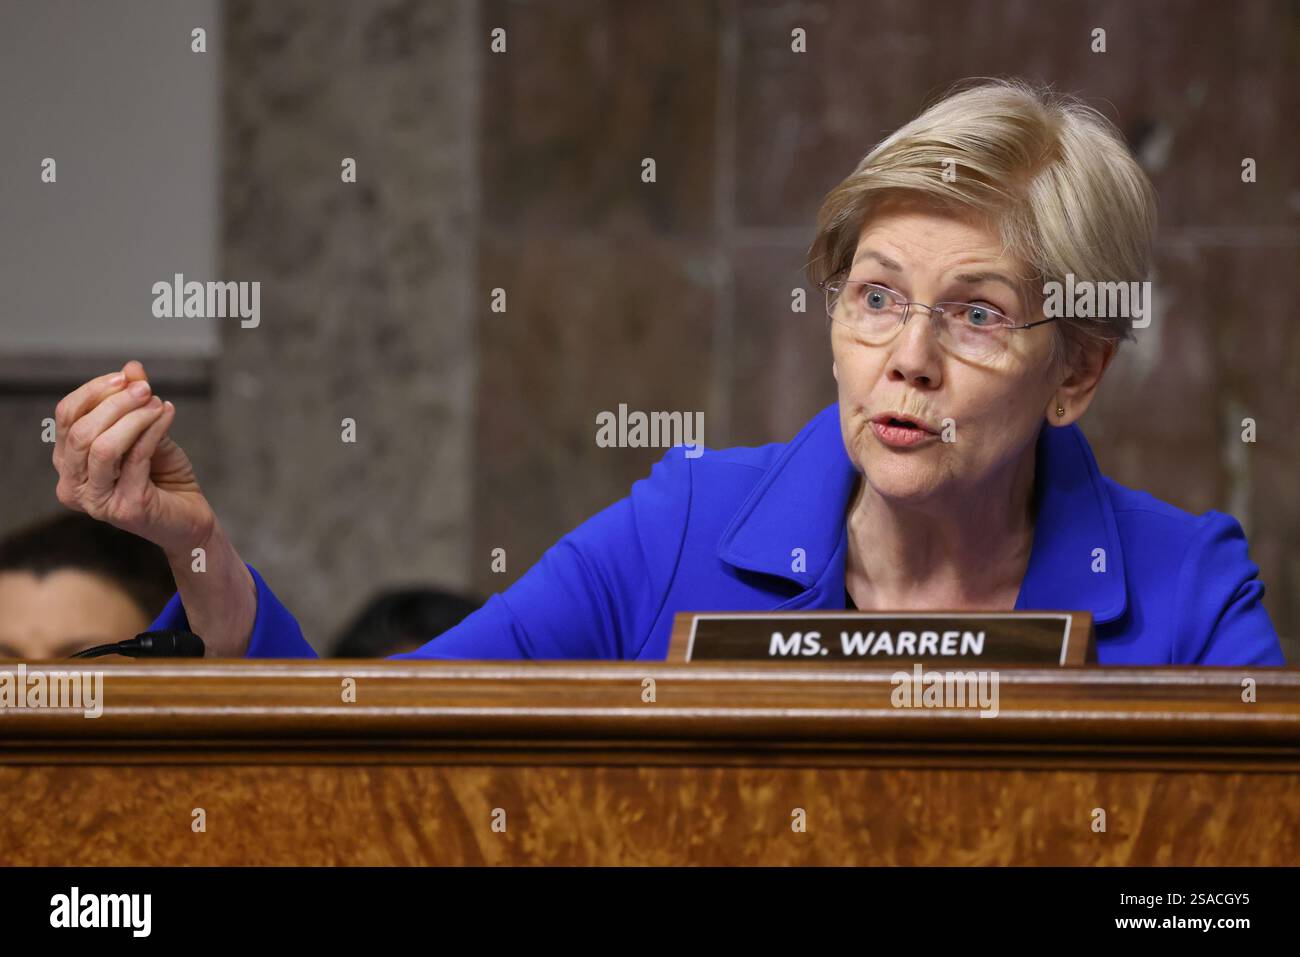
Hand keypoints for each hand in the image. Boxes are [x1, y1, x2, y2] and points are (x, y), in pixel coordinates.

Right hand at [52, 359, 256, 655]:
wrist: (190, 518)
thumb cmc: (163, 477)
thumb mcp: (146, 433)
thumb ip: (135, 404)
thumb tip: (132, 367)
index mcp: (69, 465)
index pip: (67, 418)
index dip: (93, 392)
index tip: (125, 376)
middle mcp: (74, 487)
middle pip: (80, 432)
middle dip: (114, 403)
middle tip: (146, 389)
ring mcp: (98, 502)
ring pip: (103, 447)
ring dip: (132, 417)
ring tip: (157, 403)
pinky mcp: (127, 508)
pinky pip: (137, 458)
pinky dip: (153, 430)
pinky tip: (168, 414)